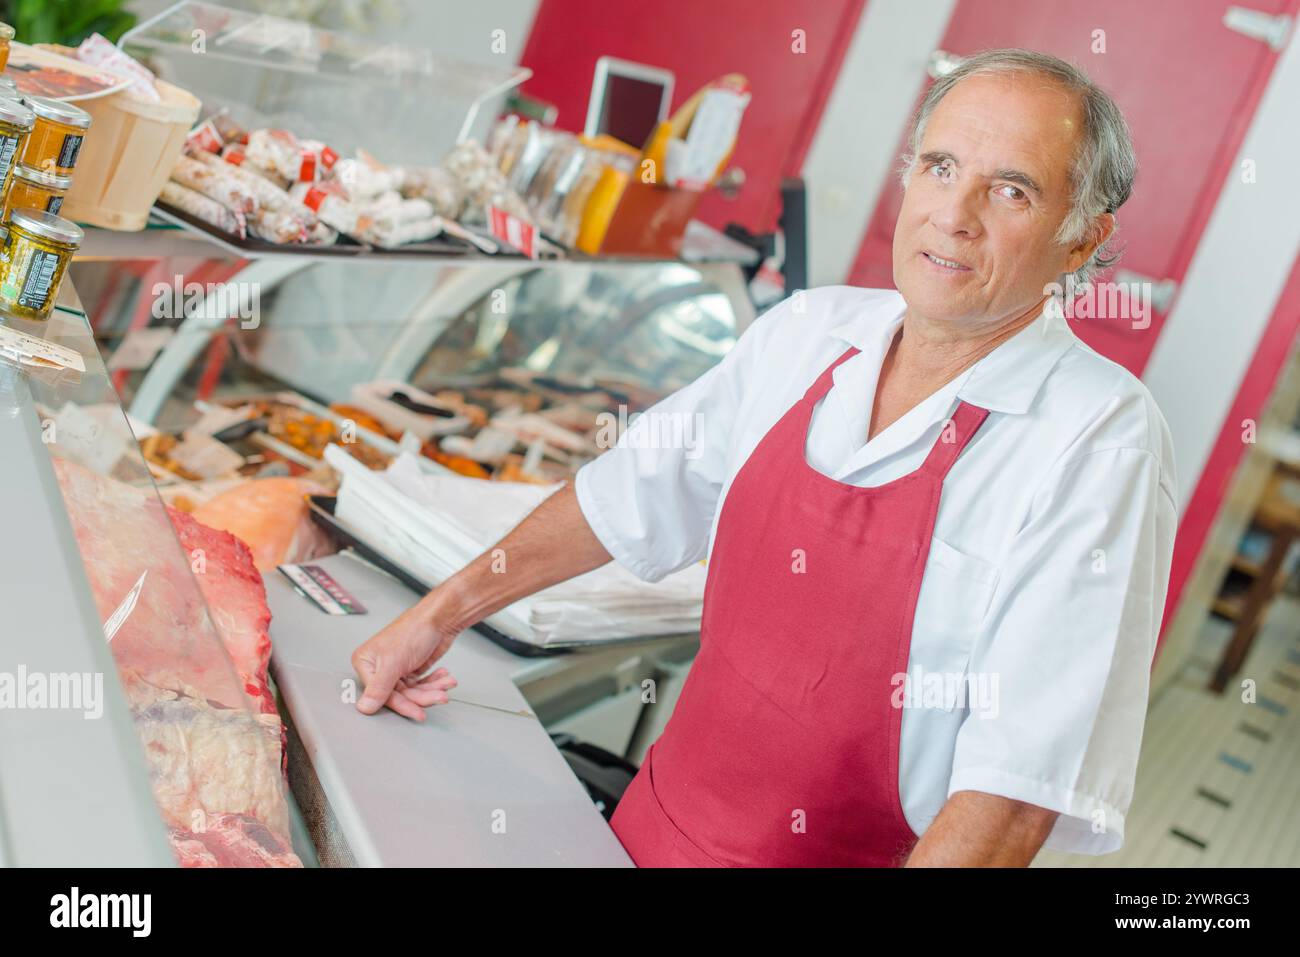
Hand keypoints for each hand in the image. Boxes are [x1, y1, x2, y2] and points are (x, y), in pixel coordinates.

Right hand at [351, 598, 458, 720]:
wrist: (440, 618)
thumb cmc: (415, 629)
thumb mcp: (393, 662)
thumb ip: (379, 687)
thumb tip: (364, 707)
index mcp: (366, 662)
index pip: (381, 694)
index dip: (402, 705)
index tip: (418, 713)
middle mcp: (380, 667)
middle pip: (400, 694)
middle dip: (424, 696)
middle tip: (439, 696)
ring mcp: (397, 669)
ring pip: (413, 691)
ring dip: (433, 689)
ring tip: (446, 685)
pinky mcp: (412, 669)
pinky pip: (422, 684)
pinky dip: (435, 683)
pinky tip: (444, 678)